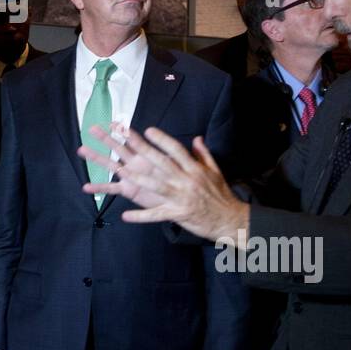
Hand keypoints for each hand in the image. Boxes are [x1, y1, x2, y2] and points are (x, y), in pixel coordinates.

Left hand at [78, 124, 248, 242]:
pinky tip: (125, 216)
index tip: (148, 130)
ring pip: (156, 186)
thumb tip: (196, 137)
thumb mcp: (215, 171)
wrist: (231, 219)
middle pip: (162, 163)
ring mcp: (181, 198)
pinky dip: (141, 216)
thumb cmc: (221, 194)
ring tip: (120, 172)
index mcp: (195, 169)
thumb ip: (203, 154)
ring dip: (136, 179)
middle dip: (143, 149)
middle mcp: (187, 181)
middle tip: (125, 139)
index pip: (176, 150)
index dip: (162, 140)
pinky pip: (156, 215)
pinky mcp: (178, 214)